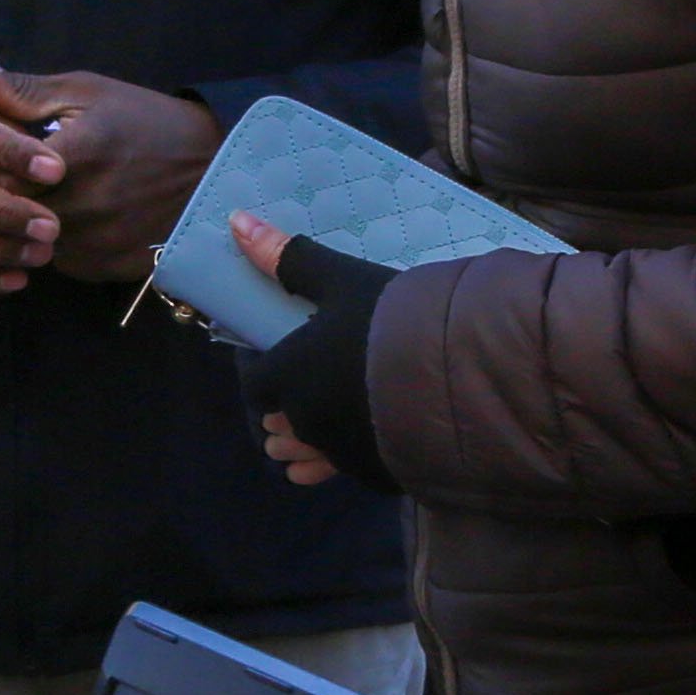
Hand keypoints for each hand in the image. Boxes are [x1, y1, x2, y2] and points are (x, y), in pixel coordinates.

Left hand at [0, 45, 218, 281]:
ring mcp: (96, 245)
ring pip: (30, 243)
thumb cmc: (146, 122)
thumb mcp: (87, 93)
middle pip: (8, 214)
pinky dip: (55, 244)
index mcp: (73, 157)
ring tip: (33, 199)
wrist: (215, 171)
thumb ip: (22, 88)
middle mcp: (83, 208)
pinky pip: (60, 263)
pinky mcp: (107, 271)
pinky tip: (67, 220)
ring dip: (23, 226)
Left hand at [231, 212, 397, 492]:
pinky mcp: (377, 473)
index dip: (262, 370)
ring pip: (309, 453)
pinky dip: (350, 459)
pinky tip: (362, 445)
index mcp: (287, 375)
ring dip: (308, 443)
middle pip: (278, 422)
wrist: (459, 372)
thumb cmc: (392, 319)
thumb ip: (289, 258)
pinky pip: (350, 469)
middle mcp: (304, 420)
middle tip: (306, 389)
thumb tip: (236, 220)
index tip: (279, 357)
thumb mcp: (343, 280)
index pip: (254, 382)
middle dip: (283, 410)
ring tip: (326, 423)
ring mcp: (340, 452)